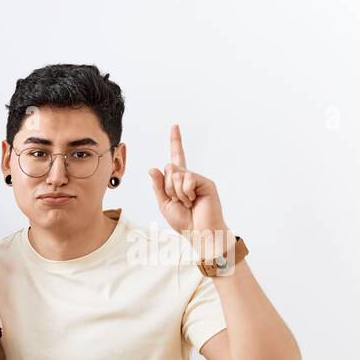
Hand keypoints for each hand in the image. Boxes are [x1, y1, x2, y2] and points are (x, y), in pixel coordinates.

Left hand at [149, 125, 229, 256]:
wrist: (199, 232)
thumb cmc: (184, 221)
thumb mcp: (164, 204)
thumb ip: (158, 186)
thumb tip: (153, 168)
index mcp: (179, 181)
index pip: (176, 158)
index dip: (175, 142)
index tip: (174, 126)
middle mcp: (189, 177)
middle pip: (169, 168)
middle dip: (167, 188)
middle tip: (179, 201)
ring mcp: (198, 178)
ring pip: (176, 174)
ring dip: (176, 192)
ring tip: (187, 203)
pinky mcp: (205, 181)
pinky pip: (186, 178)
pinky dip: (185, 192)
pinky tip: (193, 201)